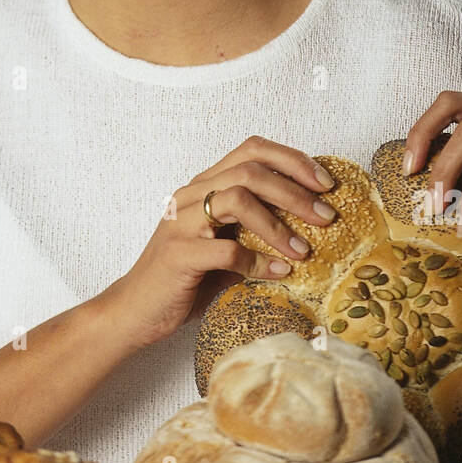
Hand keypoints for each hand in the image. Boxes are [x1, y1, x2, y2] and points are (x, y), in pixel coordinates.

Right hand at [98, 135, 336, 350]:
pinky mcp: (177, 254)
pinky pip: (227, 249)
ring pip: (238, 198)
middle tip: (327, 216)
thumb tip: (311, 225)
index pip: (251, 150)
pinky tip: (278, 274)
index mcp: (203, 186)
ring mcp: (181, 223)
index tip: (325, 183)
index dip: (292, 160)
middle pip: (250, 170)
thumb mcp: (226, 246)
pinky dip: (259, 261)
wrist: (134, 312)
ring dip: (279, 224)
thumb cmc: (186, 280)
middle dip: (296, 191)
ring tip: (304, 250)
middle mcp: (190, 196)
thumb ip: (256, 231)